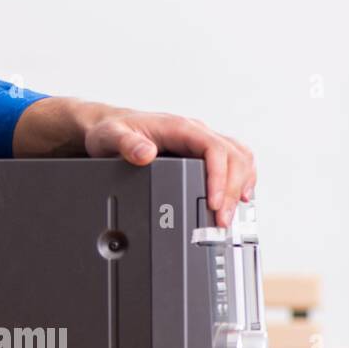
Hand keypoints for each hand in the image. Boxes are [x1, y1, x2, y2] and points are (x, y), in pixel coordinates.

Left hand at [14, 98, 255, 228]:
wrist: (107, 127)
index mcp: (180, 127)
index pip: (214, 149)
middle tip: (221, 220)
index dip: (220, 176)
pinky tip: (236, 199)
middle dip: (231, 190)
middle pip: (234, 156)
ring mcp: (200, 143)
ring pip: (239, 158)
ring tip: (229, 215)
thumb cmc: (110, 131)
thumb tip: (146, 154)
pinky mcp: (200, 154)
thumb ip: (126, 144)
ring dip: (240, 186)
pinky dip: (239, 180)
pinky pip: (232, 163)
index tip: (214, 203)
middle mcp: (195, 133)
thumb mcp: (110, 137)